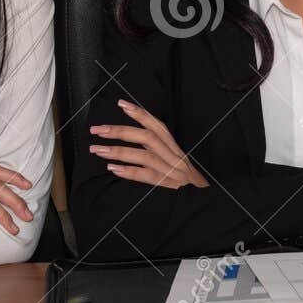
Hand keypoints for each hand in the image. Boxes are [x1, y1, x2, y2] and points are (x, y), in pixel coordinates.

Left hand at [90, 99, 207, 188]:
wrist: (204, 198)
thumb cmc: (186, 179)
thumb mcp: (174, 160)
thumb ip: (157, 149)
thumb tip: (130, 138)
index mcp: (174, 147)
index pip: (156, 125)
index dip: (139, 113)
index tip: (121, 104)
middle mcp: (174, 155)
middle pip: (147, 137)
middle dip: (120, 131)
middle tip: (97, 130)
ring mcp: (172, 170)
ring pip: (145, 156)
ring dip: (119, 151)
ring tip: (98, 149)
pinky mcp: (169, 186)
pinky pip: (148, 177)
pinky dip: (130, 171)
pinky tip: (113, 168)